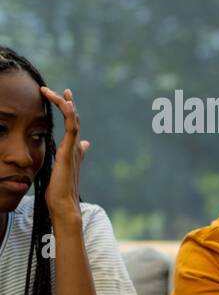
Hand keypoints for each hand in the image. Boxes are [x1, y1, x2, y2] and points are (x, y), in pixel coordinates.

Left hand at [40, 87, 87, 226]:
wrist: (64, 204)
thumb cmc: (61, 191)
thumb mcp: (64, 168)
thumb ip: (75, 156)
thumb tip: (86, 144)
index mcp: (73, 150)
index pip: (72, 126)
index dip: (69, 111)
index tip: (64, 98)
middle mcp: (76, 147)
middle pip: (73, 120)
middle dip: (68, 103)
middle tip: (65, 90)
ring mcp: (73, 149)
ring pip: (73, 121)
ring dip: (65, 105)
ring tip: (56, 92)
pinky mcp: (69, 151)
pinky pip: (71, 128)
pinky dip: (69, 114)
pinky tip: (66, 103)